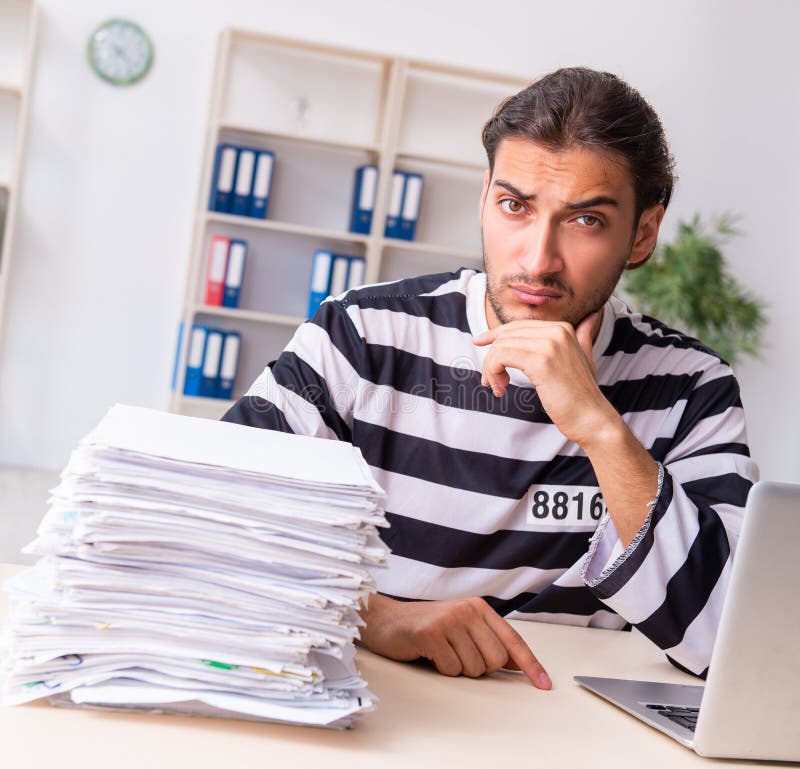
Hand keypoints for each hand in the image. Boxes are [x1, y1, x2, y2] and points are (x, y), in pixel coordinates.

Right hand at [359, 594, 551, 688]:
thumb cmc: (427, 626)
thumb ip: (489, 641)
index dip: (530, 664)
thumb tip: (518, 663)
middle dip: (479, 667)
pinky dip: (441, 668)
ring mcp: (450, 620)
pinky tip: (430, 653)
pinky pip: (451, 669)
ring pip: (474, 668)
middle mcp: (468, 610)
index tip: (544, 684)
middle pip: (496, 660)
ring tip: (442, 651)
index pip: (512, 640)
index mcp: (480, 608)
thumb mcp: (462, 627)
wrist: (387, 620)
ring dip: (458, 668)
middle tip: (458, 654)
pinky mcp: (432, 634)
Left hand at [472, 312, 614, 446]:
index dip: (495, 336)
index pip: (516, 326)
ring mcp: (549, 345)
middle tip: (489, 380)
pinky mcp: (540, 362)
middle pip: (506, 335)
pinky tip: (501, 389)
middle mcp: (556, 331)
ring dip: (491, 369)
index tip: (479, 345)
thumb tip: (591, 317)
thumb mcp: (585, 358)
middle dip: (492, 357)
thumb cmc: (583, 394)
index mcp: (563, 328)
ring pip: (500, 347)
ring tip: (498, 387)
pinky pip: (501, 358)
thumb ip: (583, 336)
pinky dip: (493, 373)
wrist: (592, 418)